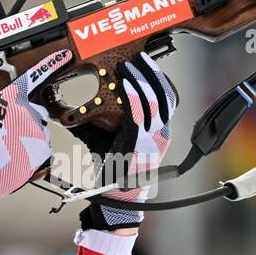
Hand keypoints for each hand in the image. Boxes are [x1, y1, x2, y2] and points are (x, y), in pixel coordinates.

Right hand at [0, 50, 71, 205]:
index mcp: (11, 97)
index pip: (34, 75)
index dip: (50, 63)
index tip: (64, 57)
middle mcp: (28, 110)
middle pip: (36, 110)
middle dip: (26, 119)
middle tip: (9, 132)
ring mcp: (38, 129)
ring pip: (39, 130)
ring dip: (29, 136)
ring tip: (10, 147)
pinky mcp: (43, 148)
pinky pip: (42, 147)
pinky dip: (33, 152)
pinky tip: (17, 156)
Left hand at [73, 51, 178, 230]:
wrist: (115, 196)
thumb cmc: (115, 169)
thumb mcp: (116, 141)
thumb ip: (110, 122)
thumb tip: (87, 106)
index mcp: (160, 132)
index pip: (168, 99)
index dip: (159, 78)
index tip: (147, 63)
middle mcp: (162, 134)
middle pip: (165, 95)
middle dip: (151, 73)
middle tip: (139, 58)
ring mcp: (153, 139)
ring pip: (155, 101)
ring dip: (141, 79)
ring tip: (129, 65)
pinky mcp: (140, 143)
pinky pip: (140, 114)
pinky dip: (133, 96)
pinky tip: (124, 83)